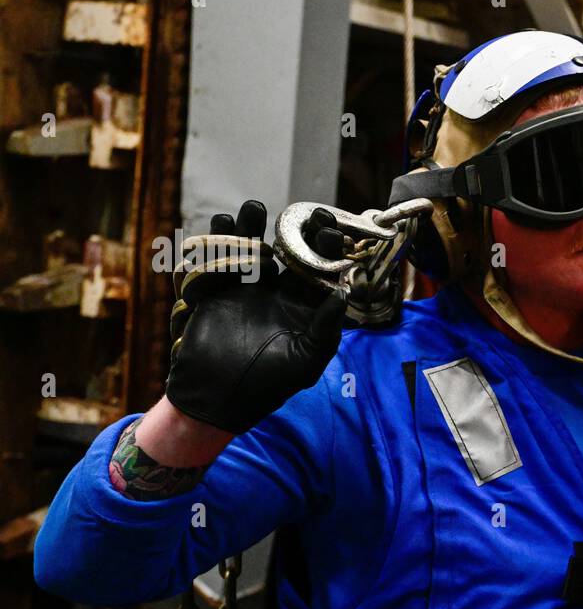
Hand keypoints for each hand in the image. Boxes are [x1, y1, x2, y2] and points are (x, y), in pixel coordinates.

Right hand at [166, 200, 348, 433]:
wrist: (218, 399)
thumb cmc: (269, 385)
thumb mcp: (306, 360)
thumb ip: (326, 328)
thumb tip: (342, 293)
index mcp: (304, 306)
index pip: (319, 268)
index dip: (325, 246)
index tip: (329, 226)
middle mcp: (278, 292)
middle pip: (286, 250)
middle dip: (290, 228)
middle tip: (289, 211)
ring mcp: (246, 288)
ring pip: (250, 247)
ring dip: (250, 227)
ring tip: (253, 210)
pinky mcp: (214, 291)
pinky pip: (217, 259)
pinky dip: (218, 242)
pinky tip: (223, 226)